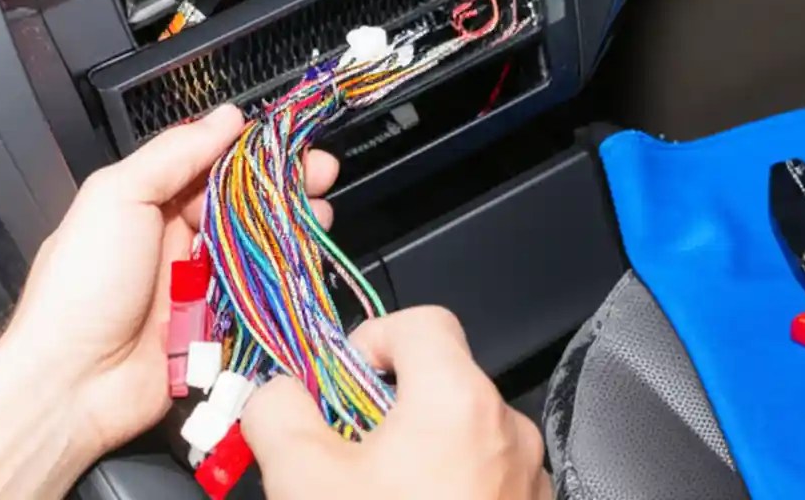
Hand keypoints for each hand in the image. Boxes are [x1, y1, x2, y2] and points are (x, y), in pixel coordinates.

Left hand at [0, 105, 339, 458]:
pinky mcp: (216, 328)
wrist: (70, 385)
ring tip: (319, 216)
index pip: (212, 164)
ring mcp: (197, 286)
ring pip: (256, 249)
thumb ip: (174, 153)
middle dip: (284, 188)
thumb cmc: (81, 287)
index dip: (254, 152)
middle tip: (322, 176)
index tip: (293, 142)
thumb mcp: (117, 197)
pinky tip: (302, 265)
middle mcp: (174, 241)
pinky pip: (258, 298)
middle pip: (241, 205)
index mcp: (147, 203)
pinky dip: (281, 282)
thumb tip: (224, 117)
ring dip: (290, 230)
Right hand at [242, 307, 551, 499]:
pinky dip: (449, 489)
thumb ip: (277, 411)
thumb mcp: (301, 477)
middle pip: (441, 381)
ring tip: (377, 499)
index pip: (420, 322)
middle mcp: (506, 430)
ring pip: (463, 436)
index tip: (340, 382)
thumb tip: (277, 393)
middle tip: (344, 455)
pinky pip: (485, 480)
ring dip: (418, 454)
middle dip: (386, 409)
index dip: (371, 340)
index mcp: (457, 399)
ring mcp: (527, 479)